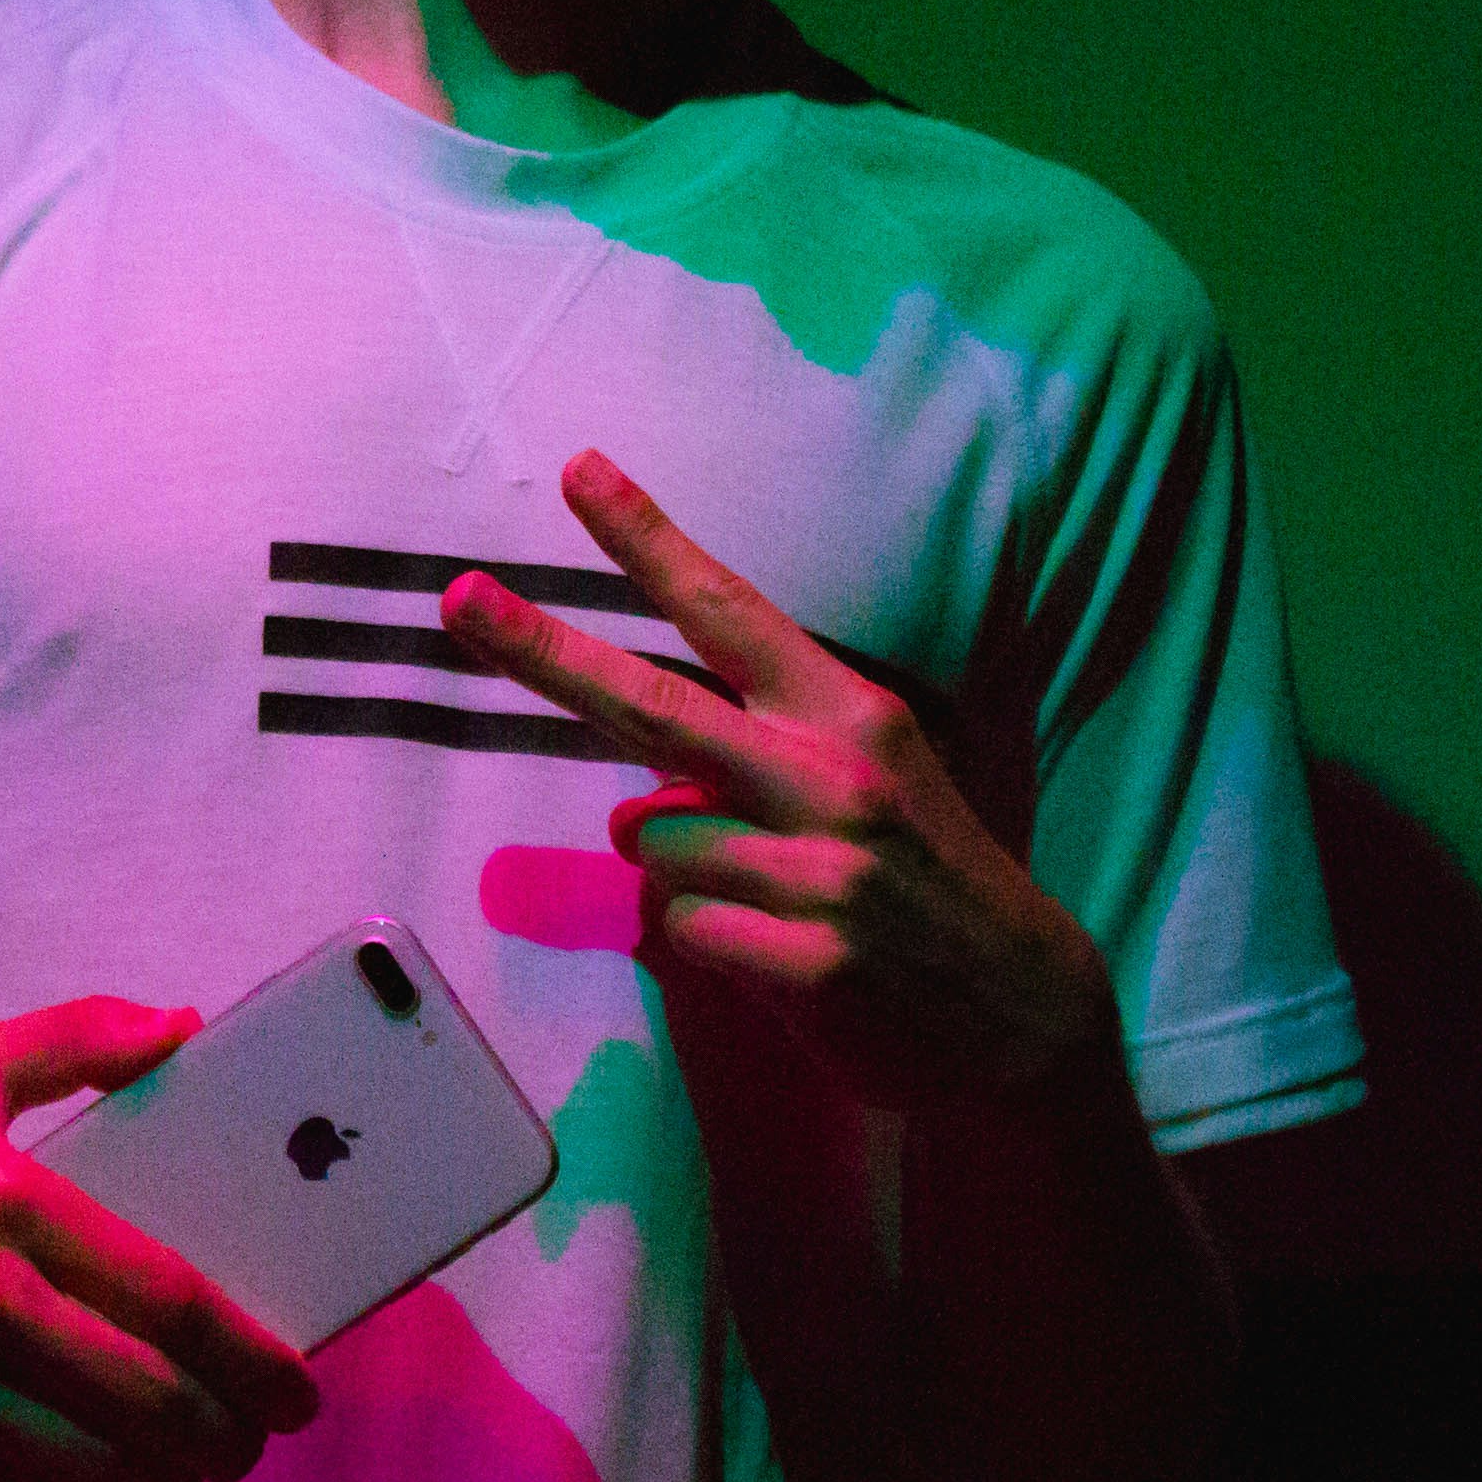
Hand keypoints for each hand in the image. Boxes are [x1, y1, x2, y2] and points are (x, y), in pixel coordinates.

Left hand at [446, 450, 1120, 1112]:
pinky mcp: (807, 961)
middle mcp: (832, 777)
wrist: (1023, 1011)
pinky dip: (708, 941)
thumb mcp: (869, 782)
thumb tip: (628, 794)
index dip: (649, 541)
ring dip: (677, 872)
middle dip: (547, 650)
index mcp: (849, 714)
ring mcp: (821, 871)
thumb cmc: (923, 880)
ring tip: (767, 897)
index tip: (579, 470)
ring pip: (651, 843)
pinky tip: (780, 954)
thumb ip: (755, 760)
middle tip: (459, 598)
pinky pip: (681, 929)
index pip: (728, 612)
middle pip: (652, 705)